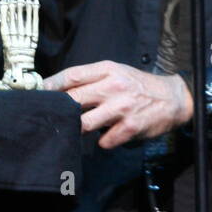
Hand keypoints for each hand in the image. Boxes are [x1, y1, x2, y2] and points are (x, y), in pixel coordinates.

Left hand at [42, 60, 192, 148]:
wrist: (173, 98)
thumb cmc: (138, 86)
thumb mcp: (116, 72)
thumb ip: (92, 79)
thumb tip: (59, 89)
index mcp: (108, 70)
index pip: (72, 75)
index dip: (51, 85)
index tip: (38, 93)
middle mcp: (113, 86)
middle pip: (73, 99)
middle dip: (60, 110)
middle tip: (53, 116)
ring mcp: (122, 108)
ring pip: (84, 124)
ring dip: (80, 129)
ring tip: (83, 128)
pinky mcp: (130, 127)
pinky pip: (104, 141)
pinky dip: (104, 141)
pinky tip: (110, 135)